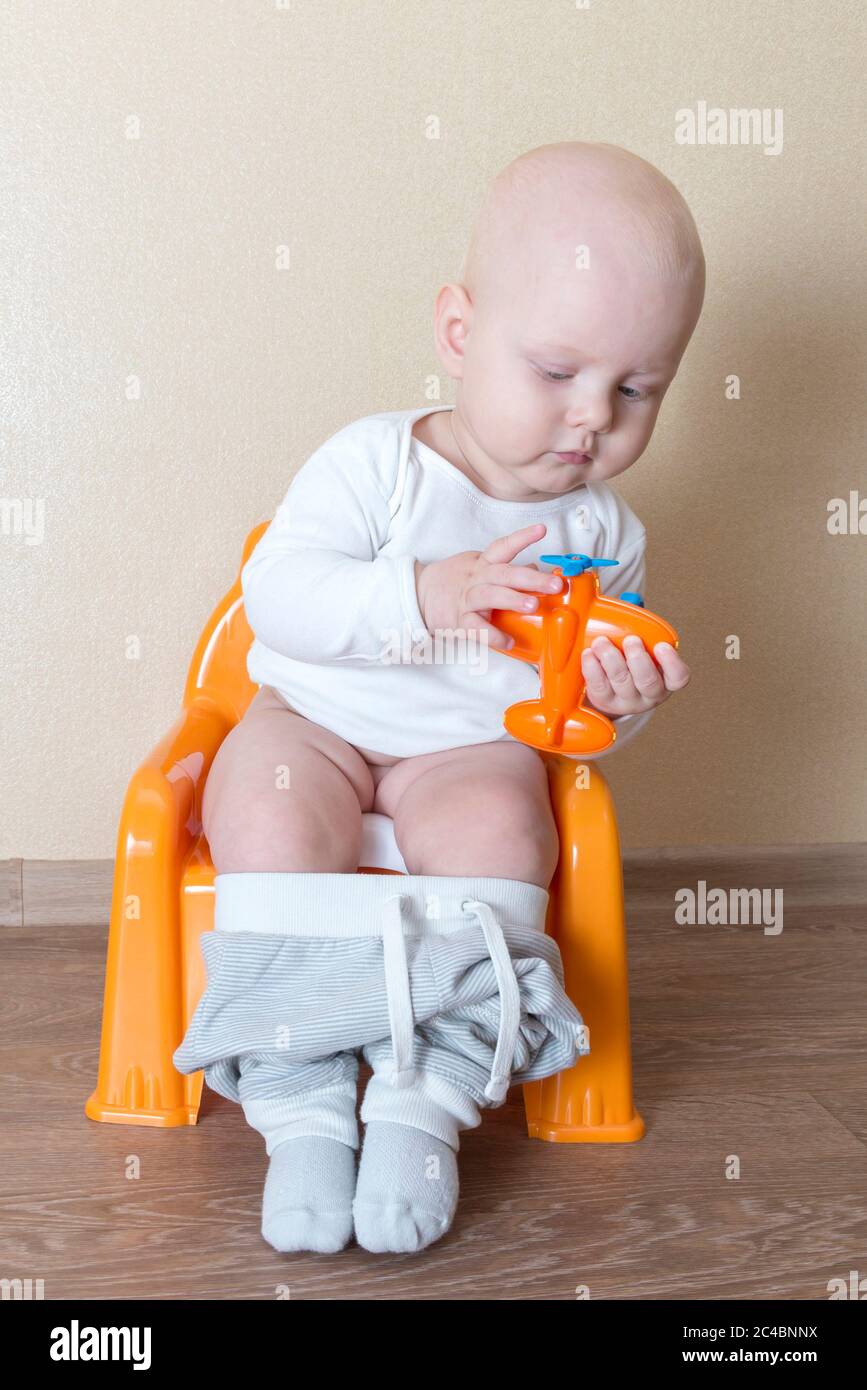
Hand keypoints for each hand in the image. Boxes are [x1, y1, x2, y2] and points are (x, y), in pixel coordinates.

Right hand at [414, 523, 561, 651]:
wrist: (417, 596)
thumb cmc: (454, 581)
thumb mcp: (478, 567)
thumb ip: (506, 568)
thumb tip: (535, 569)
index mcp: (482, 563)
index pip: (503, 546)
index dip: (522, 538)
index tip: (542, 530)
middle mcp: (476, 578)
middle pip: (504, 574)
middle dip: (531, 579)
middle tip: (555, 584)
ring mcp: (466, 599)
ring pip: (490, 596)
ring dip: (512, 599)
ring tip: (533, 605)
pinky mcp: (458, 620)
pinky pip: (476, 628)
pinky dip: (492, 635)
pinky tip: (509, 641)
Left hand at [581, 635, 689, 716]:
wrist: (611, 692)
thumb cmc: (631, 664)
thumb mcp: (645, 650)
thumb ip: (643, 630)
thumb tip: (630, 600)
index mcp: (666, 680)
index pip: (678, 677)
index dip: (672, 663)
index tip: (662, 646)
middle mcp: (649, 694)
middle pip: (648, 682)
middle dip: (638, 659)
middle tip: (631, 640)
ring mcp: (627, 701)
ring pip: (622, 682)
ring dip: (611, 659)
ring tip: (602, 642)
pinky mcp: (605, 702)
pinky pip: (599, 686)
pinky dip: (593, 668)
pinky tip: (589, 654)